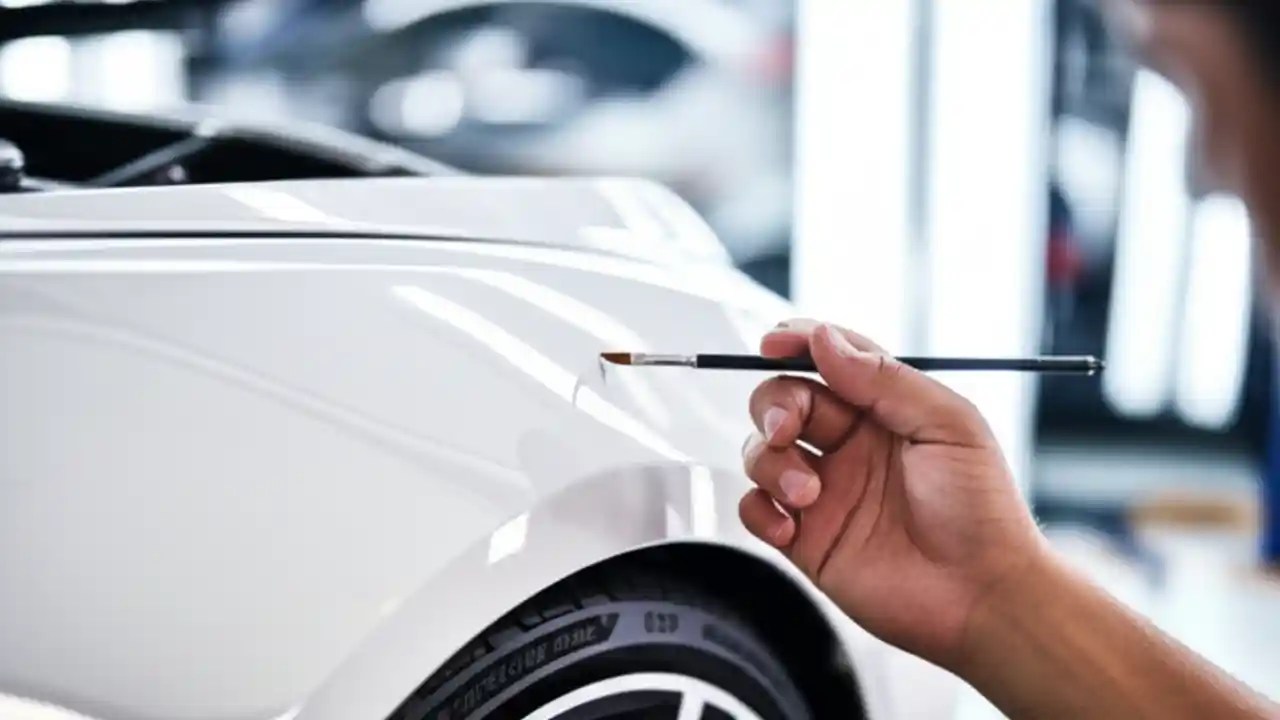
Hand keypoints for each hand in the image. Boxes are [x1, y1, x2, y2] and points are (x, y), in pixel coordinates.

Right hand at [739, 319, 1047, 666]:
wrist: (982, 596)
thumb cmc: (981, 511)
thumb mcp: (948, 424)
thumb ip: (884, 378)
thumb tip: (823, 338)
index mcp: (884, 410)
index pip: (829, 360)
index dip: (796, 343)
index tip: (773, 342)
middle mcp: (848, 445)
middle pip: (783, 400)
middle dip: (774, 407)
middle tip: (787, 430)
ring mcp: (824, 490)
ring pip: (759, 451)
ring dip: (770, 463)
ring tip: (807, 492)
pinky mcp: (806, 538)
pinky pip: (755, 509)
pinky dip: (760, 510)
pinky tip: (791, 524)